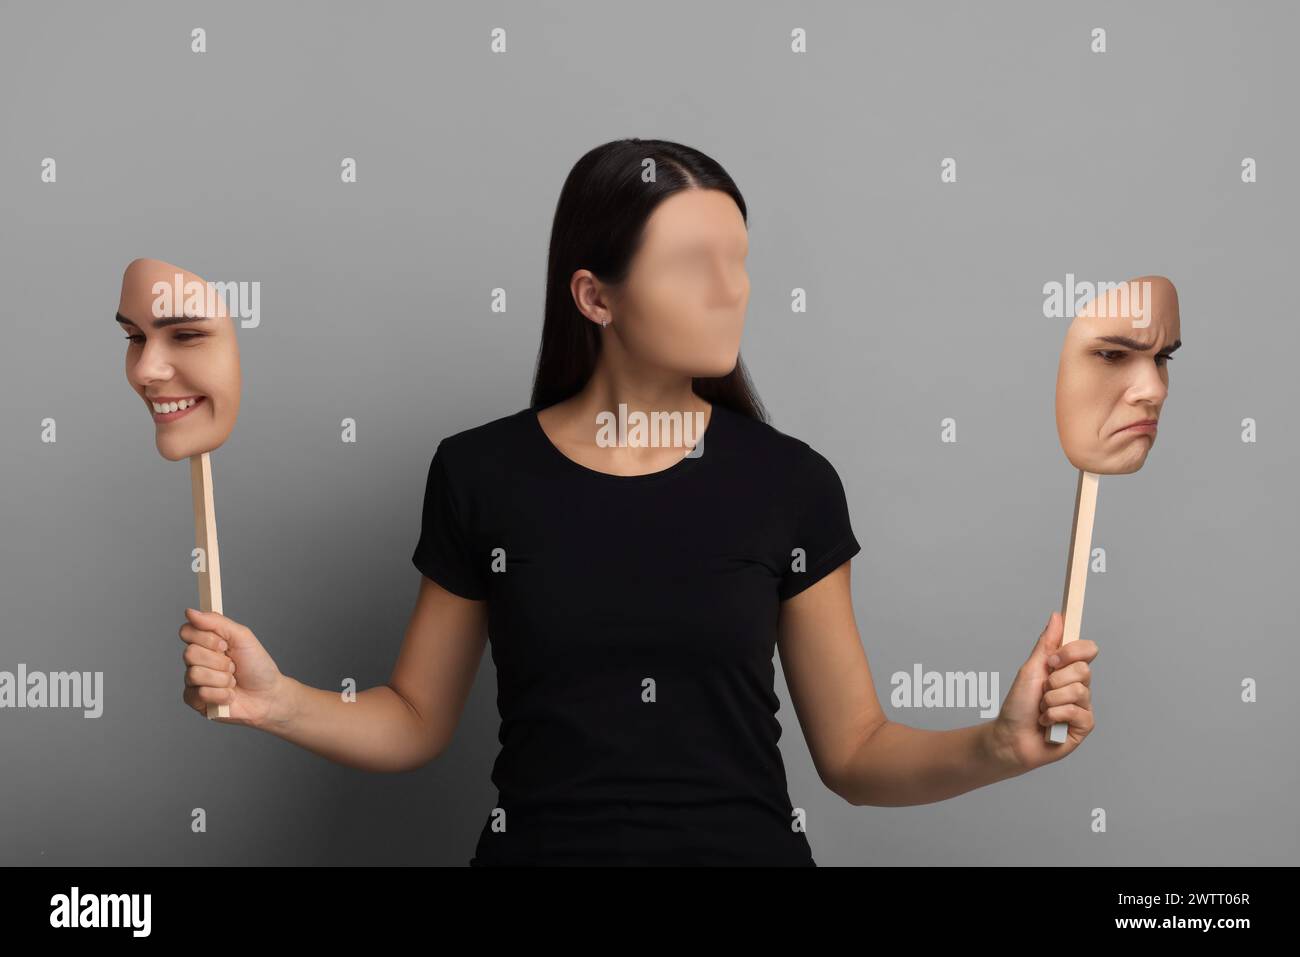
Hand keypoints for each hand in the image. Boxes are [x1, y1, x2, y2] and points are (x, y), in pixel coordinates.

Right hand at [180, 608, 288, 728]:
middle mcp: (196, 661)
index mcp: (205, 642)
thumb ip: (216, 622)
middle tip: (233, 665)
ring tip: (233, 681)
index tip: (224, 644)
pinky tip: (230, 696)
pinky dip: (222, 694)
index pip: (186, 632)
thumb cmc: (257, 665)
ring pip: (194, 674)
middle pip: (189, 653)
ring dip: (222, 678)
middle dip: (219, 661)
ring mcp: (194, 681)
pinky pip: (200, 694)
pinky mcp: (196, 701)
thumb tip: (190, 611)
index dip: (205, 638)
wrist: (268, 695)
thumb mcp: (241, 637)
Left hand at [988, 611, 1097, 771]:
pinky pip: (1076, 712)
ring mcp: (1083, 706)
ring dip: (1051, 700)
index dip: (1074, 651)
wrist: (1010, 737)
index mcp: (1067, 670)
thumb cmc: (1018, 705)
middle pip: (1083, 669)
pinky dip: (1054, 716)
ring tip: (1042, 709)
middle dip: (1055, 680)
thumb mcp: (1030, 670)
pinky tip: (1047, 723)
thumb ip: (1046, 644)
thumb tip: (1058, 616)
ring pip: (1079, 691)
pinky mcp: (1084, 726)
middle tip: (1041, 691)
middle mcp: (1078, 686)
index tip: (1053, 660)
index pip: (1087, 650)